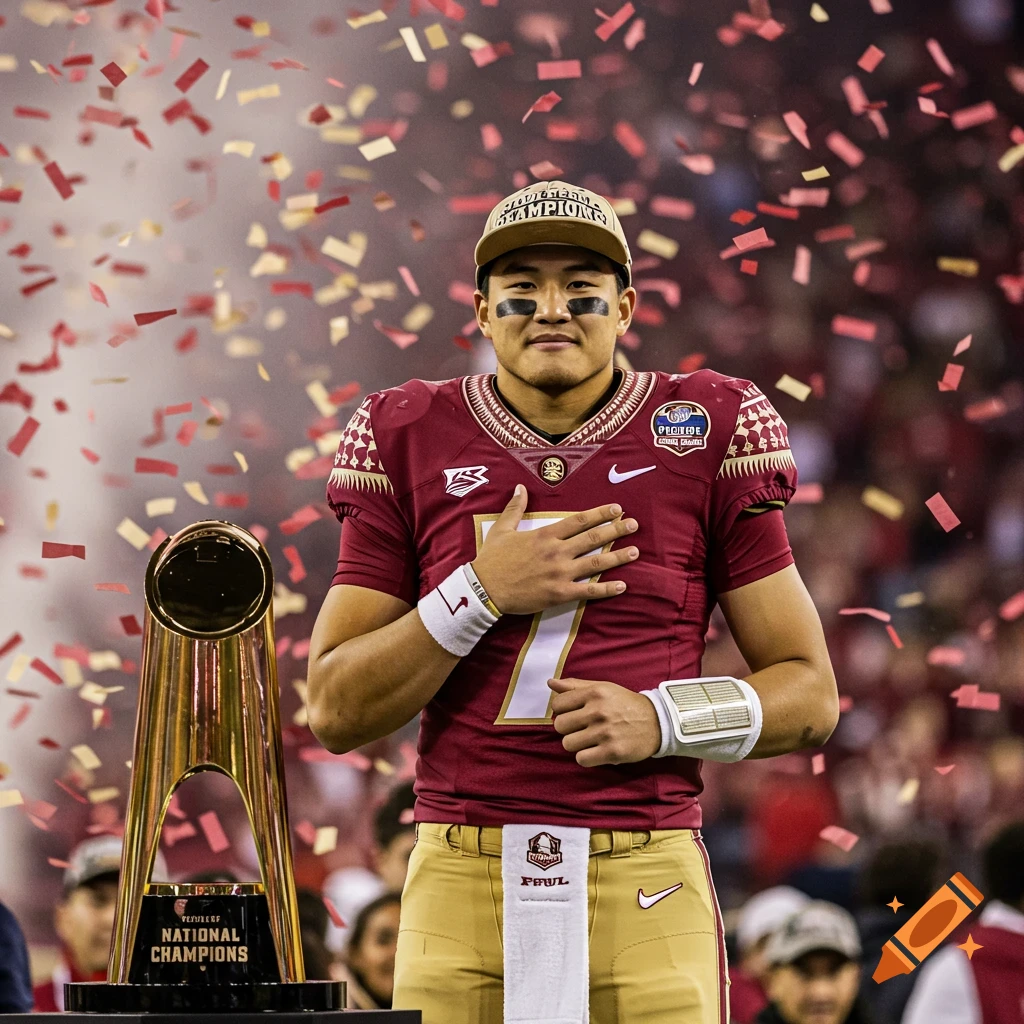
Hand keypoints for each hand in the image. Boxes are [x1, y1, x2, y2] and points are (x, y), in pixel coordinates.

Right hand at [470, 485, 638, 614]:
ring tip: (635, 551)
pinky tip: (622, 586)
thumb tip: (521, 487)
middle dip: (616, 530)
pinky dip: (606, 589)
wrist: (484, 589)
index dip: (600, 514)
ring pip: (596, 563)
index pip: (579, 521)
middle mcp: (557, 552)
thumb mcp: (501, 529)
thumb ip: (515, 508)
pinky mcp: (559, 594)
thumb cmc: (492, 559)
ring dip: (617, 556)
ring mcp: (560, 574)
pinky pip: (588, 591)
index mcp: (545, 535)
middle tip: (633, 525)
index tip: (616, 509)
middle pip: (593, 538)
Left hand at [548, 677, 660, 766]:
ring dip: (577, 744)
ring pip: (568, 744)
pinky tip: (596, 751)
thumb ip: (575, 686)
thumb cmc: (625, 704)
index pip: (558, 704)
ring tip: (590, 740)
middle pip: (560, 726)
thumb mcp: (603, 688)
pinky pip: (581, 759)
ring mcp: (605, 733)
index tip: (574, 714)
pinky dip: (586, 758)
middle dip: (568, 729)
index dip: (563, 711)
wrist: (657, 722)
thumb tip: (550, 683)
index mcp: (594, 693)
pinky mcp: (612, 752)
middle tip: (582, 728)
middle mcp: (598, 711)